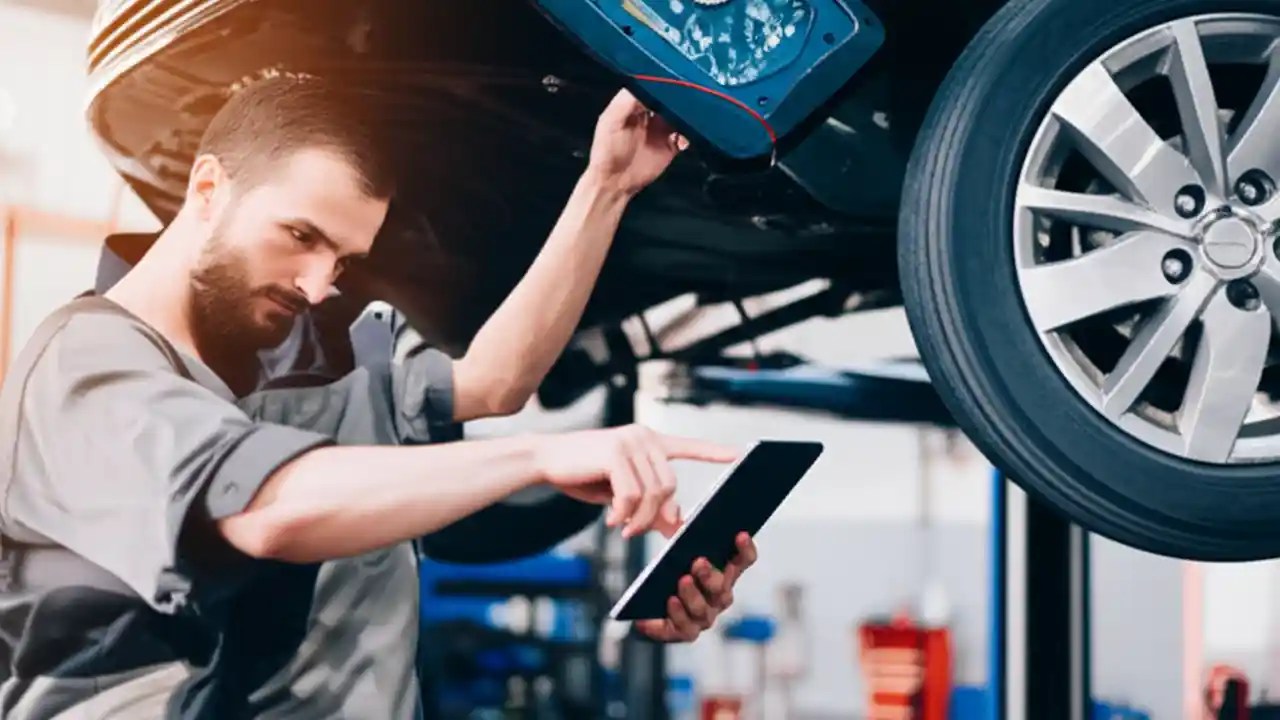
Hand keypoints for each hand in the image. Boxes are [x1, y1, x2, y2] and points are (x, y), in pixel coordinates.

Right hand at [535, 424, 738, 537]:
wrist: (546, 459)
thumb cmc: (583, 475)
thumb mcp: (620, 494)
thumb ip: (649, 505)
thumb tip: (677, 527)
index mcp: (648, 441)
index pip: (686, 446)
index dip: (712, 452)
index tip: (738, 455)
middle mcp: (643, 436)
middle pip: (668, 486)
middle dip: (656, 516)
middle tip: (637, 533)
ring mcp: (630, 441)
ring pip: (651, 493)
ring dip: (638, 519)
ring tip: (624, 530)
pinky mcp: (615, 451)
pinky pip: (630, 494)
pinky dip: (623, 513)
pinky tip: (612, 520)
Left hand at [586, 88, 688, 196]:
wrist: (615, 183)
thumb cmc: (607, 150)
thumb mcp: (611, 121)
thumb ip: (627, 101)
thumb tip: (650, 83)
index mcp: (635, 104)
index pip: (653, 86)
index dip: (664, 82)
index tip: (676, 79)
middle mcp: (650, 113)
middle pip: (670, 98)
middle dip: (680, 97)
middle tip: (691, 94)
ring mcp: (662, 129)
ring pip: (681, 115)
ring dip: (688, 114)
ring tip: (693, 115)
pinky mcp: (672, 146)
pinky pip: (686, 135)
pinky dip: (691, 134)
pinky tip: (686, 137)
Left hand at [636, 532, 758, 642]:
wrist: (648, 599)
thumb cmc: (668, 566)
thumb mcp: (672, 542)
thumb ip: (676, 528)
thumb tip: (676, 520)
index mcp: (723, 572)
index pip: (743, 560)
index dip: (745, 549)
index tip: (740, 534)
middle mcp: (718, 597)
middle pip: (721, 589)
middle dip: (711, 576)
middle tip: (699, 562)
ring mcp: (704, 616)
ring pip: (702, 611)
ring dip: (692, 597)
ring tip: (680, 583)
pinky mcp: (685, 631)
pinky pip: (682, 630)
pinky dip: (670, 620)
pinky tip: (652, 615)